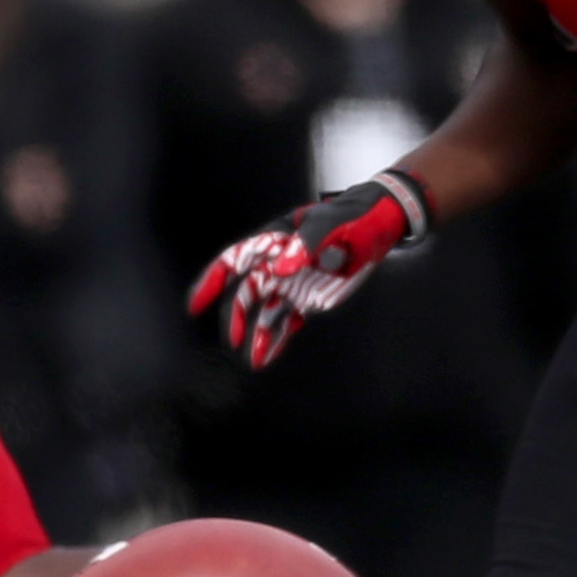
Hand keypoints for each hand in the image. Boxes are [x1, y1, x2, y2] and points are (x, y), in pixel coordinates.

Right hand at [184, 174, 425, 368]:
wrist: (380, 225)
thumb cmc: (352, 216)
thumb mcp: (330, 223)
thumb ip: (305, 243)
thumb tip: (280, 267)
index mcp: (274, 242)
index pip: (232, 262)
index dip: (210, 283)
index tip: (196, 305)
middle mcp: (276, 265)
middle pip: (245, 294)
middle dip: (236, 318)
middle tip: (235, 340)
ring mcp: (291, 284)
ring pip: (264, 313)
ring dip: (257, 336)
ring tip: (254, 360)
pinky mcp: (307, 299)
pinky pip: (286, 322)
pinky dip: (276, 339)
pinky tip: (267, 355)